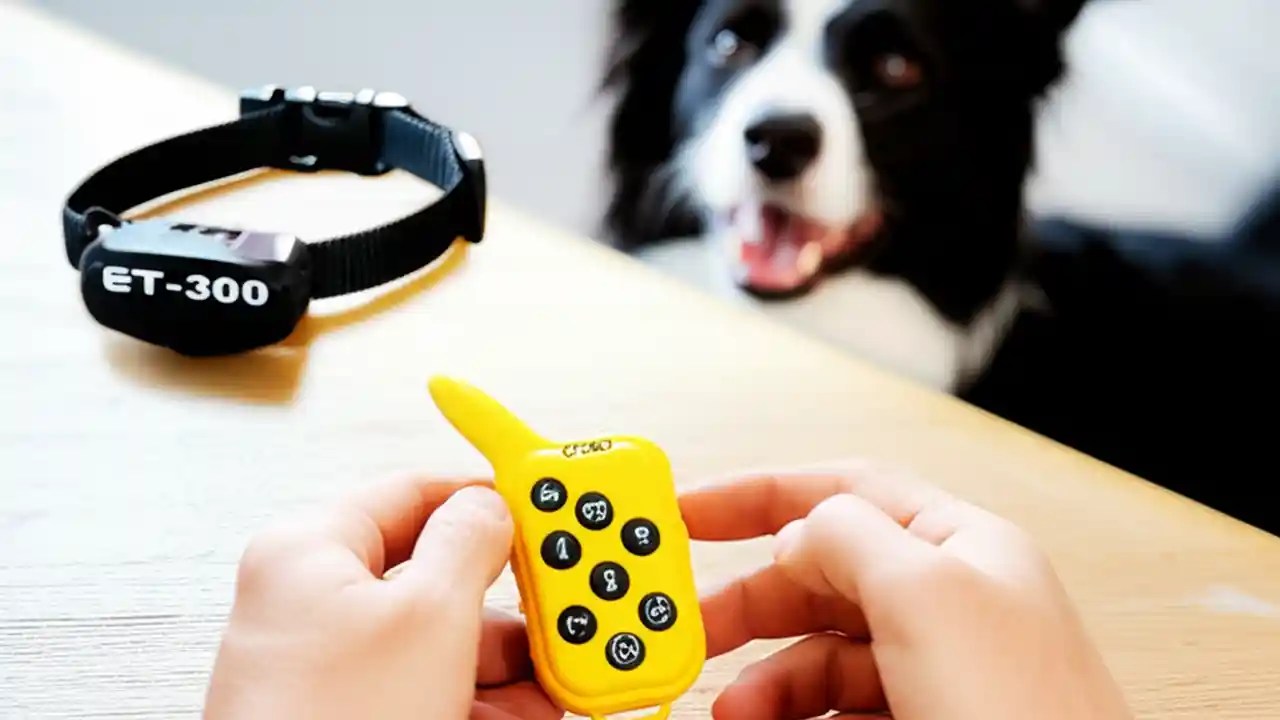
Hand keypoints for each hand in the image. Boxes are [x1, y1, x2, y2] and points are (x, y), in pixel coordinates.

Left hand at [203, 477, 561, 719]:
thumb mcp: (430, 615)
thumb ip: (470, 542)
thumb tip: (492, 507)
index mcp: (308, 552)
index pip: (411, 491)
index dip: (483, 497)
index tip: (540, 508)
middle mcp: (312, 605)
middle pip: (435, 575)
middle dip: (508, 607)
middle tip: (559, 614)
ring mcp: (330, 670)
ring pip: (441, 644)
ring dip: (507, 665)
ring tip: (555, 684)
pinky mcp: (350, 719)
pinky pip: (429, 691)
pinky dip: (482, 702)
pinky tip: (525, 714)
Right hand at [681, 462, 1132, 719]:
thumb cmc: (1029, 713)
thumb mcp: (926, 594)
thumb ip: (850, 538)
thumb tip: (796, 532)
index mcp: (960, 546)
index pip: (844, 491)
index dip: (759, 494)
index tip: (687, 511)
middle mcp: (948, 602)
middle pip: (820, 576)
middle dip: (748, 598)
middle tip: (688, 620)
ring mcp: (936, 671)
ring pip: (820, 653)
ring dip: (764, 674)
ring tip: (732, 706)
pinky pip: (835, 709)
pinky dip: (791, 713)